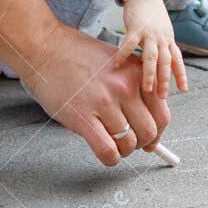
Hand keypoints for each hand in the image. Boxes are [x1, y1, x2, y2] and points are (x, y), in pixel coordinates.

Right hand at [23, 24, 169, 165]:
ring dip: (123, 150)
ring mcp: (104, 102)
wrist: (45, 48)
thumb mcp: (117, 62)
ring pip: (129, 144)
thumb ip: (134, 88)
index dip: (158, 132)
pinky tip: (105, 153)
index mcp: (136, 73)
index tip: (151, 140)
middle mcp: (124, 87)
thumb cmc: (77, 56)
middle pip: (149, 131)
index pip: (162, 113)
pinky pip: (108, 150)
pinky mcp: (83, 117)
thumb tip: (148, 123)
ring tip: (112, 144)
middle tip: (130, 144)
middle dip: (141, 144)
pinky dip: (110, 158)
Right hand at [116, 0, 188, 97]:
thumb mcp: (164, 33)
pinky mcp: (136, 28)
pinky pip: (129, 44)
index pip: (177, 60)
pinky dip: (124, 54)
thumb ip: (163, 49)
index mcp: (169, 41)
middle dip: (165, 80)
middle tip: (162, 97)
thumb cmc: (153, 17)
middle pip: (165, 62)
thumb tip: (161, 70)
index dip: (181, 75)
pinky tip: (117, 64)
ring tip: (146, 89)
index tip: (184, 90)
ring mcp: (150, 33)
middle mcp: (162, 38)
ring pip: (151, 56)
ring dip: (149, 74)